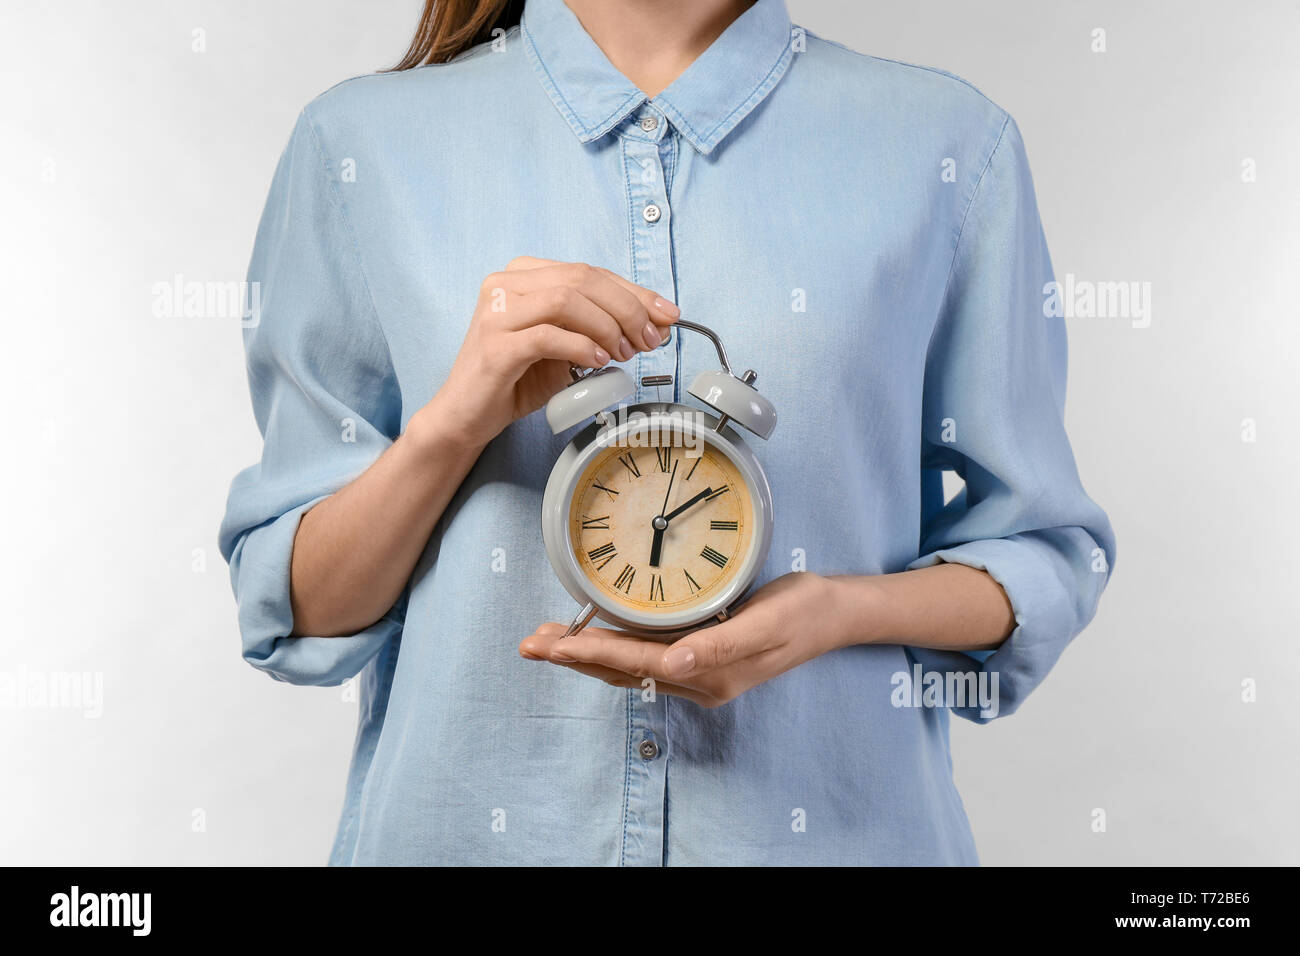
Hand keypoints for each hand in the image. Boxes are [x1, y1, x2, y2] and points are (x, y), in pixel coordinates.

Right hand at [414, 256, 678, 450]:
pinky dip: (581, 346)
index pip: (590, 272)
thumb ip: (602, 329)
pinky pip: (548, 335)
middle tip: (651, 338)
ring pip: (566, 300)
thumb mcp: (567, 347)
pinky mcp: (495, 344)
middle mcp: (506, 283)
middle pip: (582, 279)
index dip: (634, 292)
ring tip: (625, 353)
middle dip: (627, 308)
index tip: (668, 314)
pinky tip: (599, 361)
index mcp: (524, 275)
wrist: (467, 414)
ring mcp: (497, 311)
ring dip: (607, 326)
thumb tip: (656, 324)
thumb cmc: (517, 379)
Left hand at [519, 573, 846, 707]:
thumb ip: (719, 645)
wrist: (833, 614)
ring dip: (587, 654)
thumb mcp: (765, 623)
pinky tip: (597, 637)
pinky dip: (614, 648)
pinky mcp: (702, 656)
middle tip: (531, 643)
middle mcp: (698, 678)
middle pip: (621, 670)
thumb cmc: (802, 612)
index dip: (590, 653)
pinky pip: (646, 657)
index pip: (634, 663)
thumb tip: (674, 661)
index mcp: (709, 674)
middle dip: (574, 657)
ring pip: (629, 666)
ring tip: (550, 640)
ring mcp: (699, 672)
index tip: (551, 645)